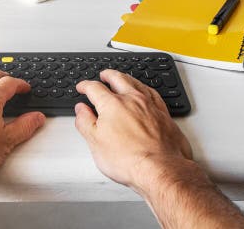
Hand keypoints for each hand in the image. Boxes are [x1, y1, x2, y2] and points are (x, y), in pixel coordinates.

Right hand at [74, 69, 193, 194]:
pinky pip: (153, 93)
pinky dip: (145, 88)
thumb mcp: (95, 143)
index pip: (95, 88)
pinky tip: (145, 92)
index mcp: (112, 104)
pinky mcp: (163, 114)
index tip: (82, 87)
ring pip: (136, 83)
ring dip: (126, 78)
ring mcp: (149, 105)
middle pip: (118, 78)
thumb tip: (81, 109)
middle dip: (108, 75)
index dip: (85, 86)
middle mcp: (132, 99)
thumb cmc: (129, 159)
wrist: (160, 169)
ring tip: (122, 78)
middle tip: (102, 75)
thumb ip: (85, 122)